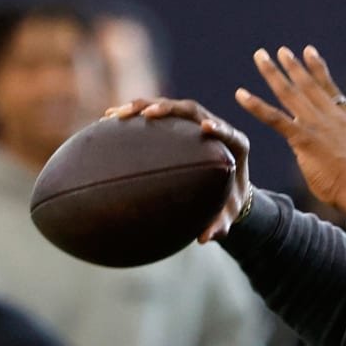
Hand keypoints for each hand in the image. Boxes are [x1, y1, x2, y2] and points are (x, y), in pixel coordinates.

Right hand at [105, 98, 251, 242]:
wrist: (224, 194)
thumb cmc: (227, 206)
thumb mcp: (226, 218)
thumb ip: (219, 227)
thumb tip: (204, 239)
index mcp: (235, 147)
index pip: (229, 133)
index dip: (219, 128)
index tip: (205, 127)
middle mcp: (217, 130)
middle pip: (194, 111)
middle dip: (170, 109)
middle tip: (147, 114)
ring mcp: (196, 124)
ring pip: (172, 108)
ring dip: (144, 106)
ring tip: (117, 114)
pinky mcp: (180, 126)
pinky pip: (157, 115)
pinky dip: (135, 114)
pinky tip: (109, 119)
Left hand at [235, 45, 345, 216]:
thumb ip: (339, 139)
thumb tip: (329, 140)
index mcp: (344, 118)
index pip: (328, 87)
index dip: (317, 68)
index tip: (308, 51)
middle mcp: (330, 116)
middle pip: (307, 84)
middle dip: (292, 65)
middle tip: (280, 50)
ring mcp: (316, 125)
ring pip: (289, 93)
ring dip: (273, 73)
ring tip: (261, 57)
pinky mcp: (302, 138)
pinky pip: (274, 118)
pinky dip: (256, 105)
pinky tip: (240, 95)